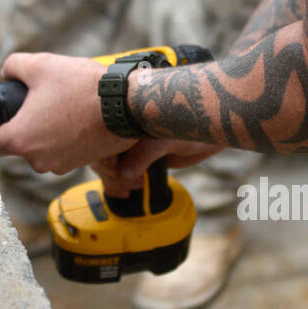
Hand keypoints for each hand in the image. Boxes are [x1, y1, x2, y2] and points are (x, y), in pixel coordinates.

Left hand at [0, 51, 134, 174]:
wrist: (126, 106)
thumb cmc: (81, 87)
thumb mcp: (40, 64)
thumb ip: (13, 67)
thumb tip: (7, 73)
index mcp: (20, 139)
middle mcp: (37, 160)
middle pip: (14, 146)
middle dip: (18, 126)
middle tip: (30, 104)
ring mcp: (60, 165)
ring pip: (39, 149)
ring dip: (42, 132)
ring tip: (57, 106)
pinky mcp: (80, 163)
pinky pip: (61, 151)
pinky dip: (62, 137)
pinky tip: (74, 116)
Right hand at [97, 139, 224, 196]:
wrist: (207, 136)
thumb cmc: (189, 127)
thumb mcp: (163, 141)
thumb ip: (142, 155)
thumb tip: (122, 173)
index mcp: (126, 116)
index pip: (100, 137)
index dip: (104, 157)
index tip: (115, 171)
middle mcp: (123, 129)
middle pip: (100, 153)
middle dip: (109, 173)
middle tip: (126, 186)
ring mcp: (128, 144)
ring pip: (108, 165)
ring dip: (114, 181)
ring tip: (129, 189)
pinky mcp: (137, 157)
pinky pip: (120, 172)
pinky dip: (119, 184)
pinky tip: (126, 192)